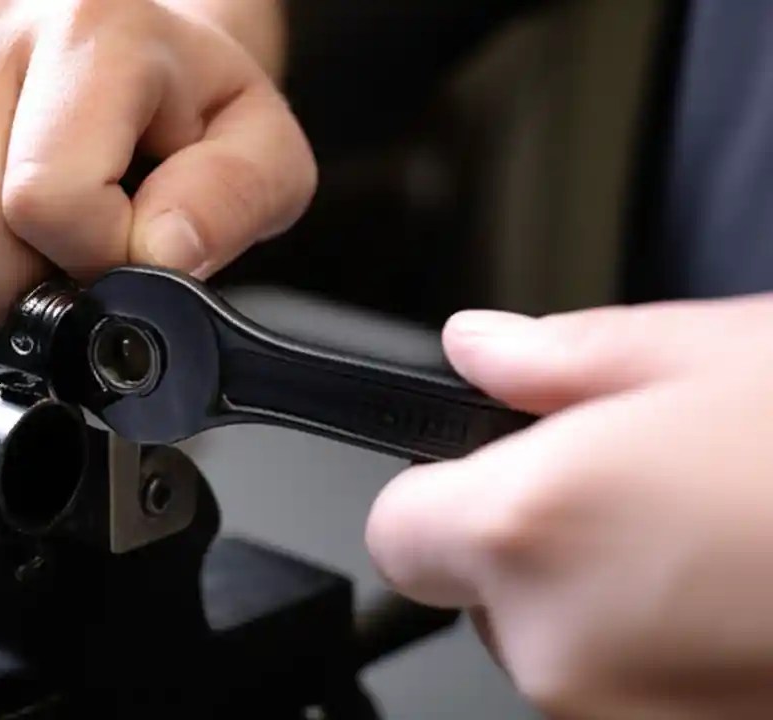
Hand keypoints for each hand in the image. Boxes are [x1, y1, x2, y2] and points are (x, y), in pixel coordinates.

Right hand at [0, 0, 315, 324]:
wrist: (135, 52)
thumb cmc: (190, 104)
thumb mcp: (259, 147)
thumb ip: (230, 201)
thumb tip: (156, 255)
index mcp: (92, 24)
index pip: (48, 197)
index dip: (95, 257)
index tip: (129, 246)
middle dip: (20, 287)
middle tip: (72, 271)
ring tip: (31, 254)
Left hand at [365, 294, 772, 717]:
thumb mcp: (711, 354)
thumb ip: (560, 355)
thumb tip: (479, 348)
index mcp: (531, 529)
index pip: (394, 532)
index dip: (436, 493)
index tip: (490, 469)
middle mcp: (557, 647)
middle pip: (479, 590)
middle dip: (537, 541)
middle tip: (637, 488)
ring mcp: (619, 714)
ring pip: (557, 642)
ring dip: (604, 598)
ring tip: (708, 535)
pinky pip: (625, 685)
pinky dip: (661, 647)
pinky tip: (734, 589)